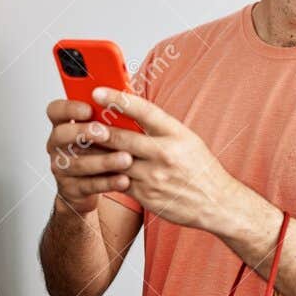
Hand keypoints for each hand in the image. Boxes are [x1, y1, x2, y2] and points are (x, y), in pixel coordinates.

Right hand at [44, 98, 132, 214]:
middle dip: (84, 132)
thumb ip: (107, 116)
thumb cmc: (98, 151)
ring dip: (103, 160)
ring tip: (126, 158)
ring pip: (78, 163)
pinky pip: (88, 185)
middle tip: (106, 132)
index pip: (55, 110)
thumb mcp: (101, 130)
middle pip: (61, 135)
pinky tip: (123, 179)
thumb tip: (127, 97)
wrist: (88, 188)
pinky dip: (107, 182)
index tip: (88, 107)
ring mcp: (62, 168)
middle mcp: (57, 146)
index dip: (69, 108)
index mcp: (63, 125)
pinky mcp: (71, 189)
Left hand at [88, 88, 247, 231]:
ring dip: (95, 152)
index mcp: (176, 134)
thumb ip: (159, 127)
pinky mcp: (145, 195)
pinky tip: (93, 166)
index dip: (118, 99)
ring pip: (115, 161)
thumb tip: (130, 111)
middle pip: (122, 138)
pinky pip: (118, 181)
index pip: (144, 110)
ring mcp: (154, 177)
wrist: (216, 204)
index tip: (98, 91)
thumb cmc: (200, 169)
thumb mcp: (187, 139)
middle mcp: (165, 154)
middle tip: (80, 120)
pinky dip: (104, 173)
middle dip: (98, 129)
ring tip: (79, 142)